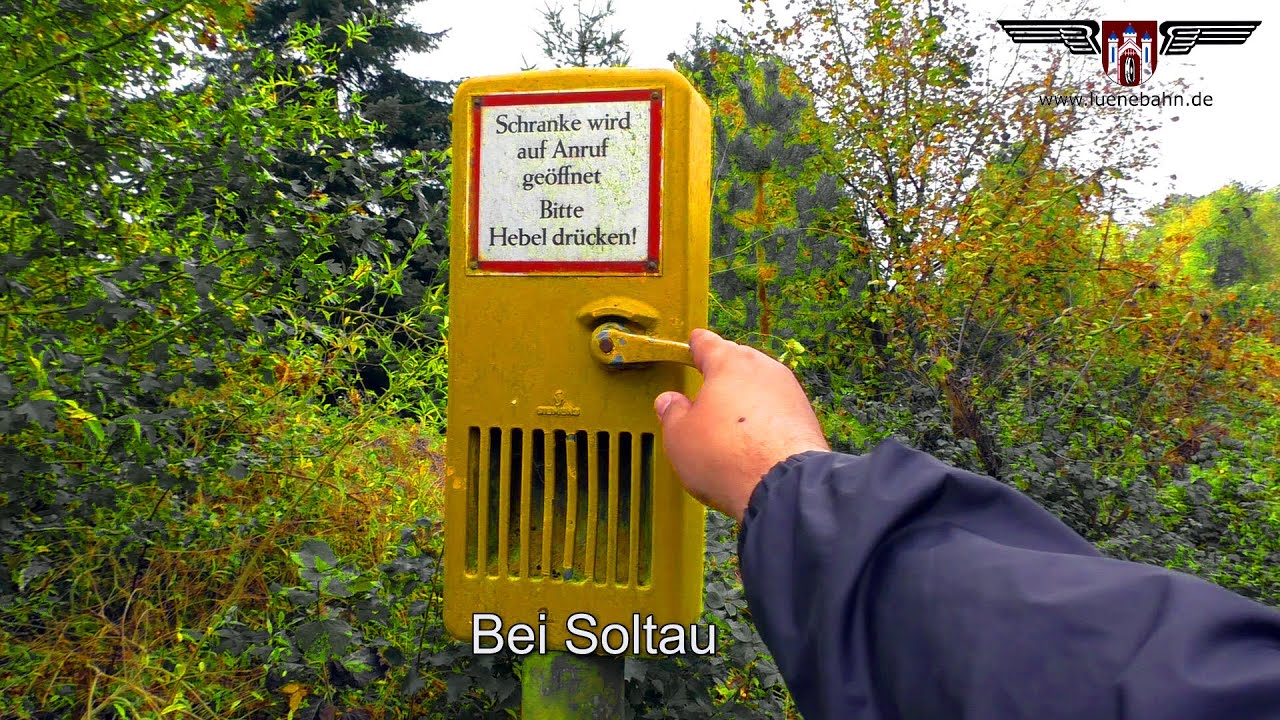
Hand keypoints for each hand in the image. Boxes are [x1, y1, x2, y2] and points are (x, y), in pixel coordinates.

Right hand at [654, 329, 828, 521]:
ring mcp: (789, 391)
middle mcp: (763, 369)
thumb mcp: (680, 436)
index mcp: (728, 363)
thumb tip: (669, 402)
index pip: (708, 343)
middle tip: (708, 388)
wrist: (783, 486)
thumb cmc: (726, 455)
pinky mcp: (806, 417)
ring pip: (761, 385)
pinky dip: (766, 417)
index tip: (695, 342)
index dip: (697, 344)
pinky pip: (778, 409)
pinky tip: (755, 437)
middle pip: (739, 361)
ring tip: (731, 420)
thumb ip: (673, 413)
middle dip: (723, 371)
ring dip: (747, 396)